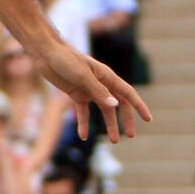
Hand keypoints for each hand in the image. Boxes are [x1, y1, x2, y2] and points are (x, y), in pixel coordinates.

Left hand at [33, 39, 150, 143]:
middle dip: (125, 120)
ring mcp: (88, 89)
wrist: (45, 53)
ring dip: (109, 124)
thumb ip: (98, 91)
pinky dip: (84, 123)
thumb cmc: (65, 59)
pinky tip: (83, 136)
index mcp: (106, 76)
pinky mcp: (76, 94)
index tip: (149, 119)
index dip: (139, 106)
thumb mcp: (82, 76)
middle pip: (118, 104)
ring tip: (113, 141)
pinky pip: (83, 112)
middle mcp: (100, 83)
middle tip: (131, 135)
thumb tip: (116, 106)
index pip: (128, 94)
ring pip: (103, 110)